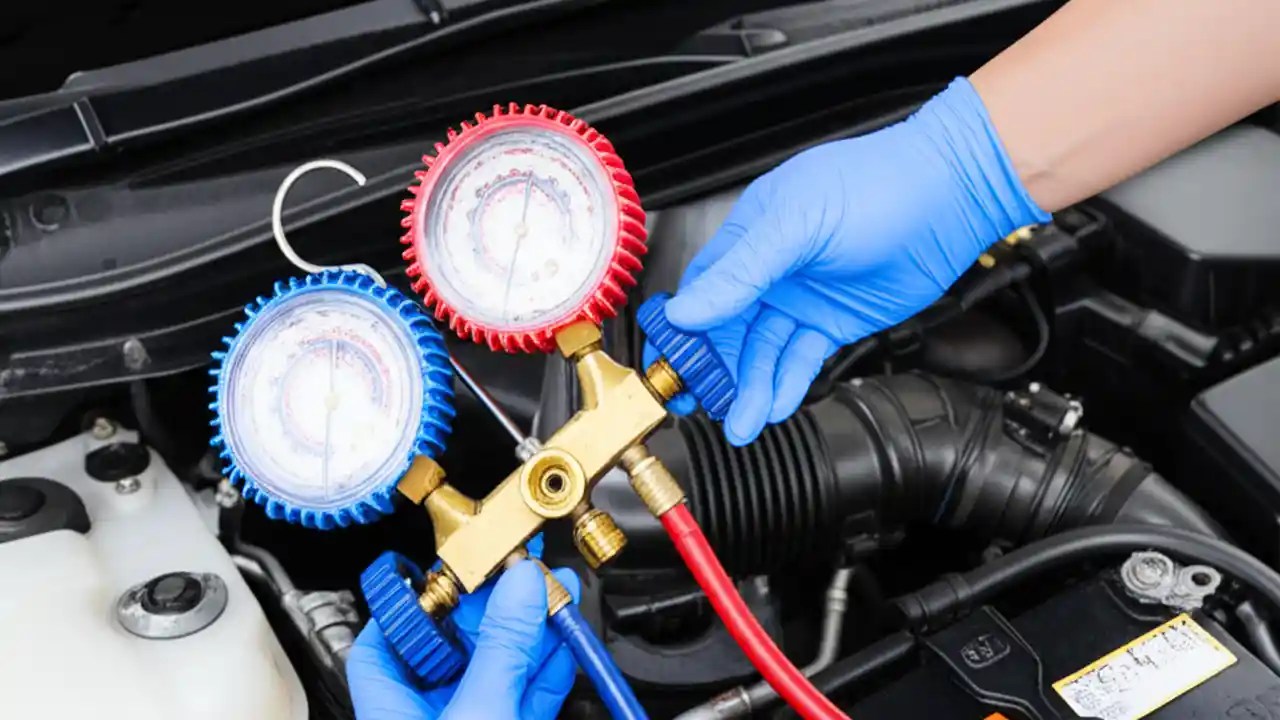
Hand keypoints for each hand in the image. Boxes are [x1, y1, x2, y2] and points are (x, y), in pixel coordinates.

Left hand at [348, 560, 581, 719]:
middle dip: (494, 606)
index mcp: (391, 710)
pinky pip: (528, 695)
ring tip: (555, 590)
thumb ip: (501, 650)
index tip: (447, 567)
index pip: (383, 643)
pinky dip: (548, 668)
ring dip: (532, 630)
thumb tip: (518, 585)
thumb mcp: (480, 713)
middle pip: (456, 647)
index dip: (413, 601)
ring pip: (500, 668)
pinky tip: (564, 641)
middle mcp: (428, 716)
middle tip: (521, 569)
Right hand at [654, 77, 1048, 444]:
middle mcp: (770, 269)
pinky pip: (801, 358)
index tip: (673, 365)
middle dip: (716, 370)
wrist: (949, 196)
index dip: (686, 330)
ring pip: (764, 351)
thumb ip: (741, 273)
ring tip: (742, 423)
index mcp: (750, 235)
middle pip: (728, 330)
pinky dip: (788, 383)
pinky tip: (776, 405)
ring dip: (752, 387)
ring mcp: (802, 297)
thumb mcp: (796, 225)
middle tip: (703, 406)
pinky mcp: (833, 321)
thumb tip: (687, 311)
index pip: (703, 290)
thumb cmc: (876, 185)